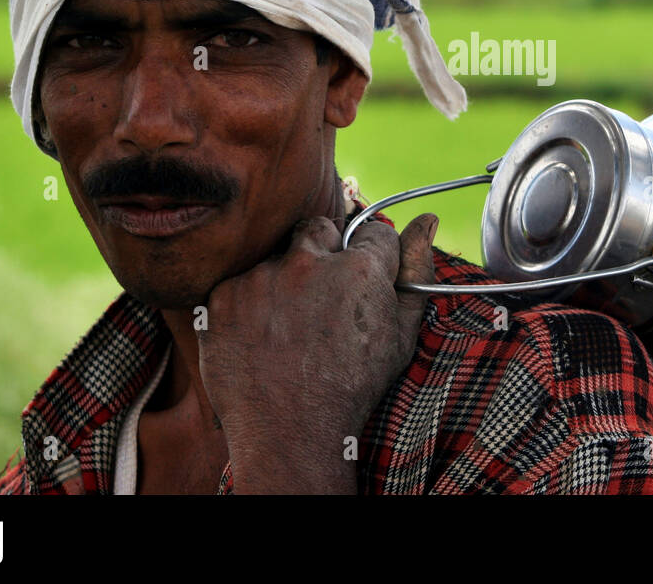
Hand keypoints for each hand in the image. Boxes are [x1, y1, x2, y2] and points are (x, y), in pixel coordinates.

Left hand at [195, 212, 437, 492]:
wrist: (290, 435)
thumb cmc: (354, 387)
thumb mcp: (401, 333)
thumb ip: (417, 269)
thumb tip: (427, 217)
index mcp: (358, 269)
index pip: (372, 231)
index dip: (371, 257)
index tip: (362, 284)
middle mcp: (307, 263)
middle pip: (320, 230)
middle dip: (325, 253)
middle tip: (324, 300)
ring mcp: (261, 278)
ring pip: (278, 256)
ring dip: (286, 278)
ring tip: (292, 325)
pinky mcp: (224, 296)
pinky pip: (242, 281)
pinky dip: (251, 301)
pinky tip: (264, 334)